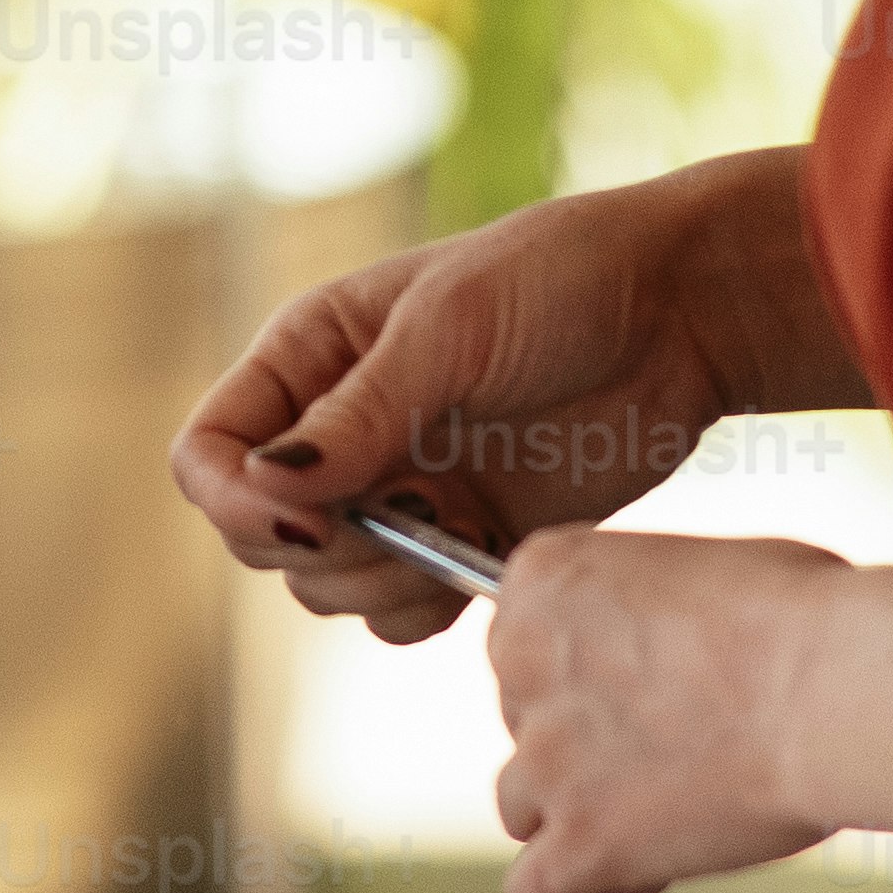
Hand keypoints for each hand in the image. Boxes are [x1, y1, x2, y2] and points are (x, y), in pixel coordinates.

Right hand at [175, 156, 839, 638]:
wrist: (684, 313)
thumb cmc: (563, 280)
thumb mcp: (451, 328)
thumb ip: (361, 413)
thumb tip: (271, 488)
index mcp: (308, 358)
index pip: (209, 453)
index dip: (234, 500)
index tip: (308, 517)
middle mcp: (335, 431)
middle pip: (257, 536)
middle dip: (320, 549)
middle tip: (414, 515)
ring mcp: (396, 491)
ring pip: (324, 585)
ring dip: (377, 584)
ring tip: (457, 528)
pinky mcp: (458, 537)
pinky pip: (398, 613)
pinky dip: (426, 605)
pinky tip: (483, 552)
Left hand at [477, 522, 863, 892]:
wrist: (836, 685)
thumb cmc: (803, 616)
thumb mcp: (699, 568)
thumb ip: (646, 611)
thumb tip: (668, 650)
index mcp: (545, 577)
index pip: (524, 642)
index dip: (588, 674)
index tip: (650, 687)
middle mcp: (523, 663)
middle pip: (524, 724)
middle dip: (588, 744)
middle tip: (680, 750)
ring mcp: (545, 759)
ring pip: (522, 806)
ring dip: (580, 813)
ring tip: (670, 814)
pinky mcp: (580, 842)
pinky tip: (638, 878)